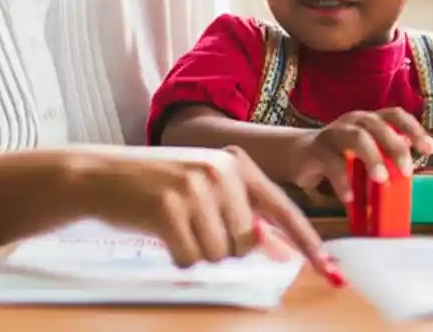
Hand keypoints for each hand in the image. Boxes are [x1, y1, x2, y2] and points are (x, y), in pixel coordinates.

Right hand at [76, 145, 341, 283]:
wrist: (101, 176)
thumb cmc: (158, 189)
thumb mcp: (206, 190)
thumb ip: (244, 216)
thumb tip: (279, 253)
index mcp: (237, 164)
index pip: (282, 209)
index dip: (307, 243)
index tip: (331, 270)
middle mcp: (222, 170)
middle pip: (247, 242)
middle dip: (221, 246)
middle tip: (191, 226)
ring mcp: (196, 187)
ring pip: (219, 254)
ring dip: (197, 252)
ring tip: (174, 226)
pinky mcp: (169, 208)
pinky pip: (191, 259)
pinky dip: (177, 257)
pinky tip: (160, 232)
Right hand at [289, 108, 432, 202]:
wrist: (299, 155)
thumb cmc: (341, 156)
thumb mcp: (367, 156)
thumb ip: (386, 159)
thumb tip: (410, 174)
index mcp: (370, 121)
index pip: (396, 115)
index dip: (414, 129)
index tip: (431, 149)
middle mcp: (354, 121)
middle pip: (378, 125)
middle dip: (396, 147)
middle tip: (407, 171)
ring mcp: (334, 133)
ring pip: (356, 137)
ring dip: (372, 157)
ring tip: (381, 179)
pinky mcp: (315, 149)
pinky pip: (332, 162)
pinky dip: (343, 181)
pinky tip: (350, 197)